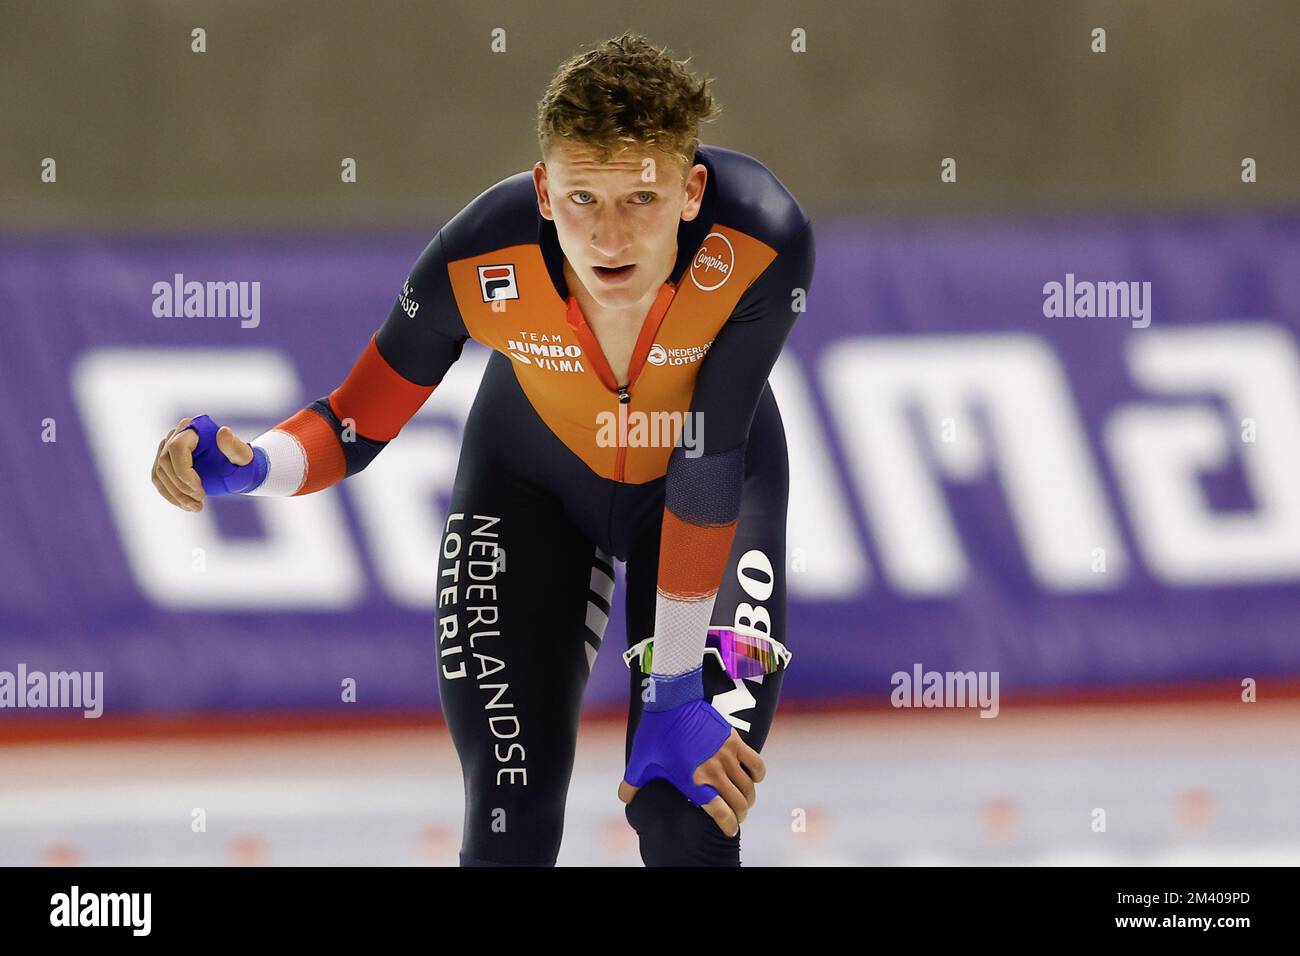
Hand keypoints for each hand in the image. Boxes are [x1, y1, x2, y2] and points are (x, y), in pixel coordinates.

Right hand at [150, 417, 252, 511]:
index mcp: (193, 429)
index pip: (176, 448)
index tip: (201, 492)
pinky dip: (170, 495)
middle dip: (180, 488)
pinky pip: (159, 480)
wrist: (235, 467)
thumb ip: (235, 446)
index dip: (184, 472)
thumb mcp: (242, 456)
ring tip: (195, 507)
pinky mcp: (164, 462)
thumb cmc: (240, 461)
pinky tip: (185, 506)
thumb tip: (223, 432)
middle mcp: (175, 434)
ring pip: (159, 473)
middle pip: (165, 462)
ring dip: (175, 495)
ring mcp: (166, 448)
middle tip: (199, 503)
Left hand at [619, 718, 766, 836]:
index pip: (721, 813)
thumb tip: (625, 800)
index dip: (728, 826)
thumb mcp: (640, 761)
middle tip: (736, 816)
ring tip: (743, 800)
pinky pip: (756, 764)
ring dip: (748, 798)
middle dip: (740, 815)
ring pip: (748, 787)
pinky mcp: (734, 741)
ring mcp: (727, 756)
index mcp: (693, 782)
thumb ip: (632, 785)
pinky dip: (758, 774)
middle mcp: (714, 772)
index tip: (729, 831)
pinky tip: (752, 778)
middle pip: (739, 803)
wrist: (672, 701)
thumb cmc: (656, 732)